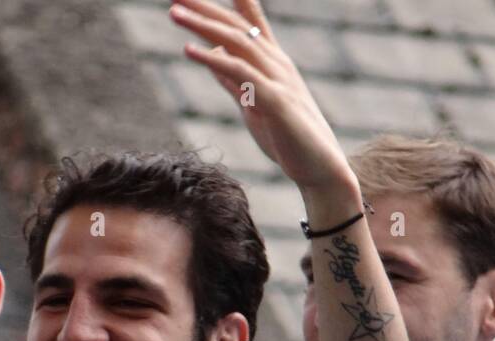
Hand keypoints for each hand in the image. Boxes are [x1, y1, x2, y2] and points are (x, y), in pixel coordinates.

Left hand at [169, 1, 359, 206]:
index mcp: (273, 63)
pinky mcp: (275, 101)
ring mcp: (278, 80)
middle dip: (205, 7)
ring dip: (203, 25)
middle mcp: (277, 63)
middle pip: (237, 26)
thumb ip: (233, 81)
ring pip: (237, 42)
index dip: (226, 5)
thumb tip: (212, 60)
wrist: (320, 169)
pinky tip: (188, 50)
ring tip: (174, 12)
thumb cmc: (288, 139)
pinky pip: (240, 73)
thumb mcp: (253, 105)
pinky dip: (213, 59)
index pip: (249, 23)